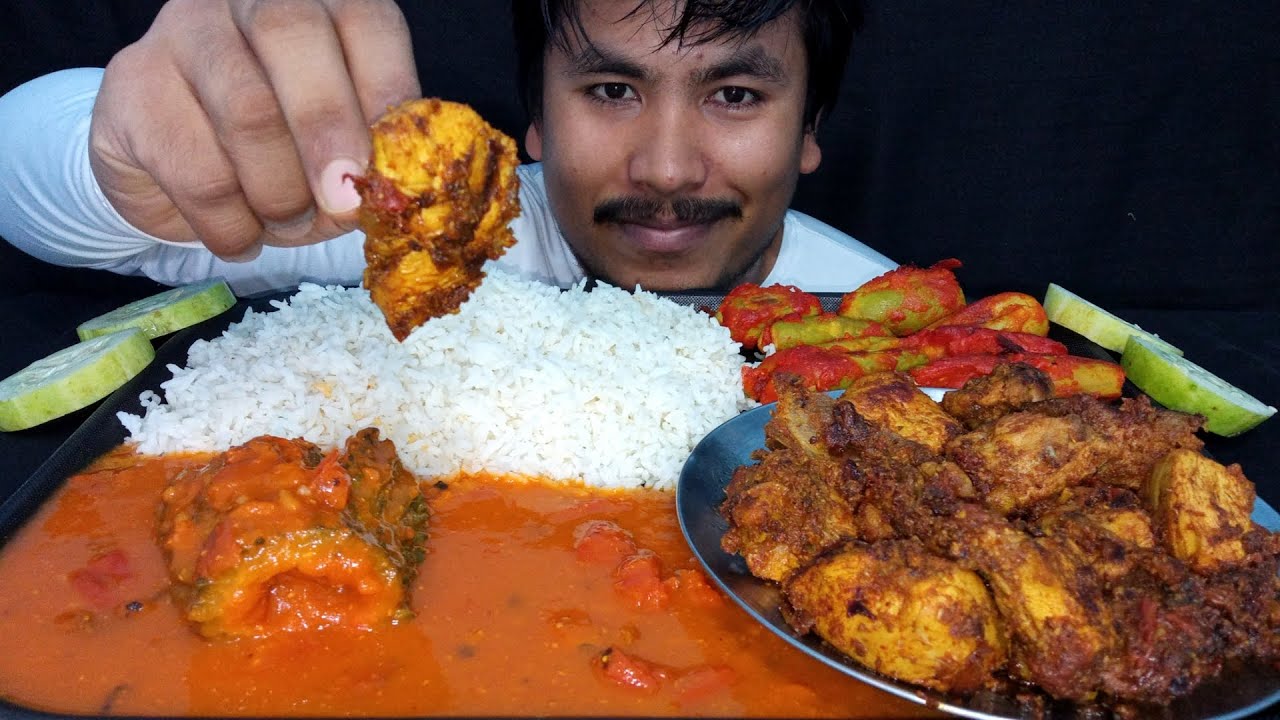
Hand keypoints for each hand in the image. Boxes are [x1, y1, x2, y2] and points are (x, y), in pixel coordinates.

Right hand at [89, 0, 420, 259]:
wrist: (175, 170)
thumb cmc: (284, 154)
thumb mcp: (342, 151)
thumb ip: (370, 154)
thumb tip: (389, 188)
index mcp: (322, 5)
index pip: (365, 21)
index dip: (385, 92)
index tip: (387, 163)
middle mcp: (248, 0)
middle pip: (289, 36)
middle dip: (326, 131)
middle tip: (341, 200)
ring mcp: (183, 32)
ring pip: (244, 110)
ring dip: (278, 192)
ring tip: (287, 223)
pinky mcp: (132, 85)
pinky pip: (195, 169)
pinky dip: (231, 224)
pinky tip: (241, 235)